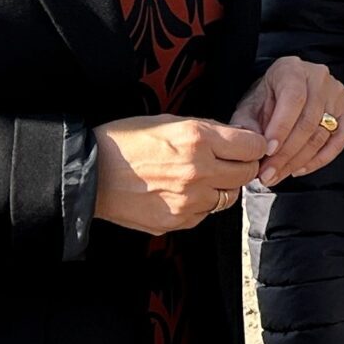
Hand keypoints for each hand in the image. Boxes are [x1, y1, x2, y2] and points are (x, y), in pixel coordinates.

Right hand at [93, 115, 266, 234]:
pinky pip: (206, 213)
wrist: (90, 175)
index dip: (254, 145)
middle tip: (230, 161)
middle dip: (243, 166)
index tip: (250, 146)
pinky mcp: (180, 221)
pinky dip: (201, 204)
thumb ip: (207, 130)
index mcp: (197, 139)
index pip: (253, 147)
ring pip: (229, 196)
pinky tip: (181, 192)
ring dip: (222, 186)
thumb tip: (236, 138)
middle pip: (247, 174)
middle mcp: (199, 171)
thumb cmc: (125, 142)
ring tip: (200, 176)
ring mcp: (190, 200)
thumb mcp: (168, 122)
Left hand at [232, 55, 343, 185]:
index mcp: (291, 69)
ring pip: (322, 134)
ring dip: (298, 160)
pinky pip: (340, 140)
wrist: (284, 91)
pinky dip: (320, 159)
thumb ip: (247, 125)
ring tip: (278, 175)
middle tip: (268, 174)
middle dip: (286, 154)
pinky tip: (300, 168)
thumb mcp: (249, 108)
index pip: (293, 99)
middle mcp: (318, 77)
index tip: (267, 152)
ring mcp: (337, 92)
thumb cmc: (266, 99)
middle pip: (308, 121)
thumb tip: (253, 147)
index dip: (281, 128)